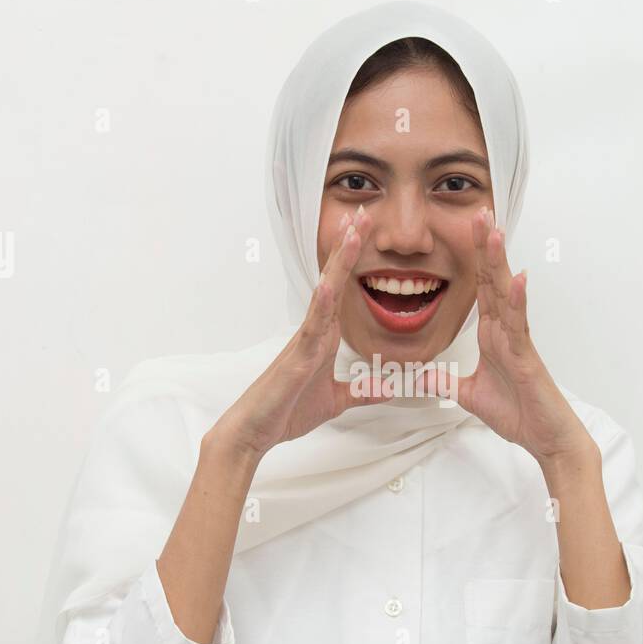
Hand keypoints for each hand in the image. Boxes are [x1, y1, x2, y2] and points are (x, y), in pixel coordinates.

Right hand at [214, 206, 391, 458]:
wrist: (256, 431)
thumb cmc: (286, 412)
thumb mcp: (335, 400)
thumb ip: (360, 390)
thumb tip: (386, 387)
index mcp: (324, 336)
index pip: (343, 289)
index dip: (354, 260)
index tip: (366, 231)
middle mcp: (314, 330)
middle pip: (334, 278)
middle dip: (349, 246)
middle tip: (364, 212)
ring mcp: (305, 339)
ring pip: (325, 292)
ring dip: (339, 262)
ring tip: (353, 230)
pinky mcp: (298, 355)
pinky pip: (312, 325)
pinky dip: (322, 303)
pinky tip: (330, 283)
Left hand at [416, 206, 595, 467]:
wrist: (544, 437)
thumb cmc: (518, 414)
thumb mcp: (469, 396)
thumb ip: (446, 383)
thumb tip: (421, 377)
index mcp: (493, 335)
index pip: (480, 289)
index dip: (473, 260)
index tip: (467, 229)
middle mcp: (505, 330)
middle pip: (492, 281)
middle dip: (485, 247)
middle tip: (479, 212)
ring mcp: (518, 340)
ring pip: (505, 294)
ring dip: (499, 262)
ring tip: (494, 232)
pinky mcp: (526, 356)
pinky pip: (519, 324)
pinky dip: (518, 300)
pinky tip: (517, 278)